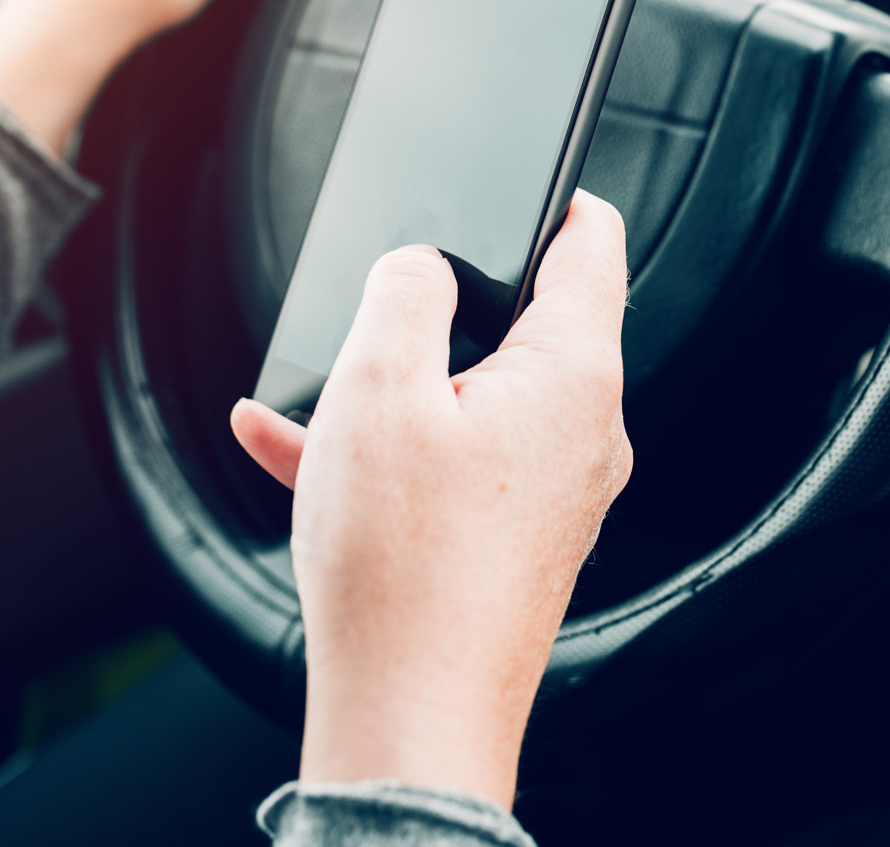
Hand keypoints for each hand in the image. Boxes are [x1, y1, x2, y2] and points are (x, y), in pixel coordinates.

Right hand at [230, 191, 633, 809]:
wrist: (409, 716)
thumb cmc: (404, 569)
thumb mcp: (377, 388)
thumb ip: (403, 292)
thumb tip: (421, 265)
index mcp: (574, 375)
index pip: (593, 245)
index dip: (556, 195)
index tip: (524, 174)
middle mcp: (585, 432)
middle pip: (524, 323)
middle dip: (441, 306)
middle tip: (376, 305)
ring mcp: (555, 490)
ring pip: (472, 398)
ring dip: (391, 386)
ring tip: (310, 397)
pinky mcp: (518, 537)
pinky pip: (452, 464)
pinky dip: (387, 449)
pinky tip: (296, 451)